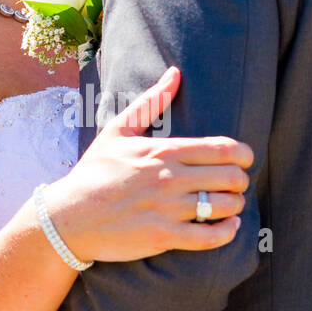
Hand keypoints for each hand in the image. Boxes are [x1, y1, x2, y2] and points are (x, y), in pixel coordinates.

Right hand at [45, 66, 253, 263]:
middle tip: (234, 185)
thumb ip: (151, 102)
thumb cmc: (94, 173)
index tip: (243, 161)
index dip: (244, 155)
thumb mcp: (117, 131)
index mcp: (163, 151)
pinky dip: (227, 232)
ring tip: (229, 206)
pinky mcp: (163, 237)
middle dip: (240, 181)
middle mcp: (170, 178)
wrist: (68, 217)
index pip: (224, 149)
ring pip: (225, 206)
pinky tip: (227, 228)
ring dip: (235, 206)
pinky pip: (211, 237)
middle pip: (232, 177)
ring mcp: (167, 209)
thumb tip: (175, 73)